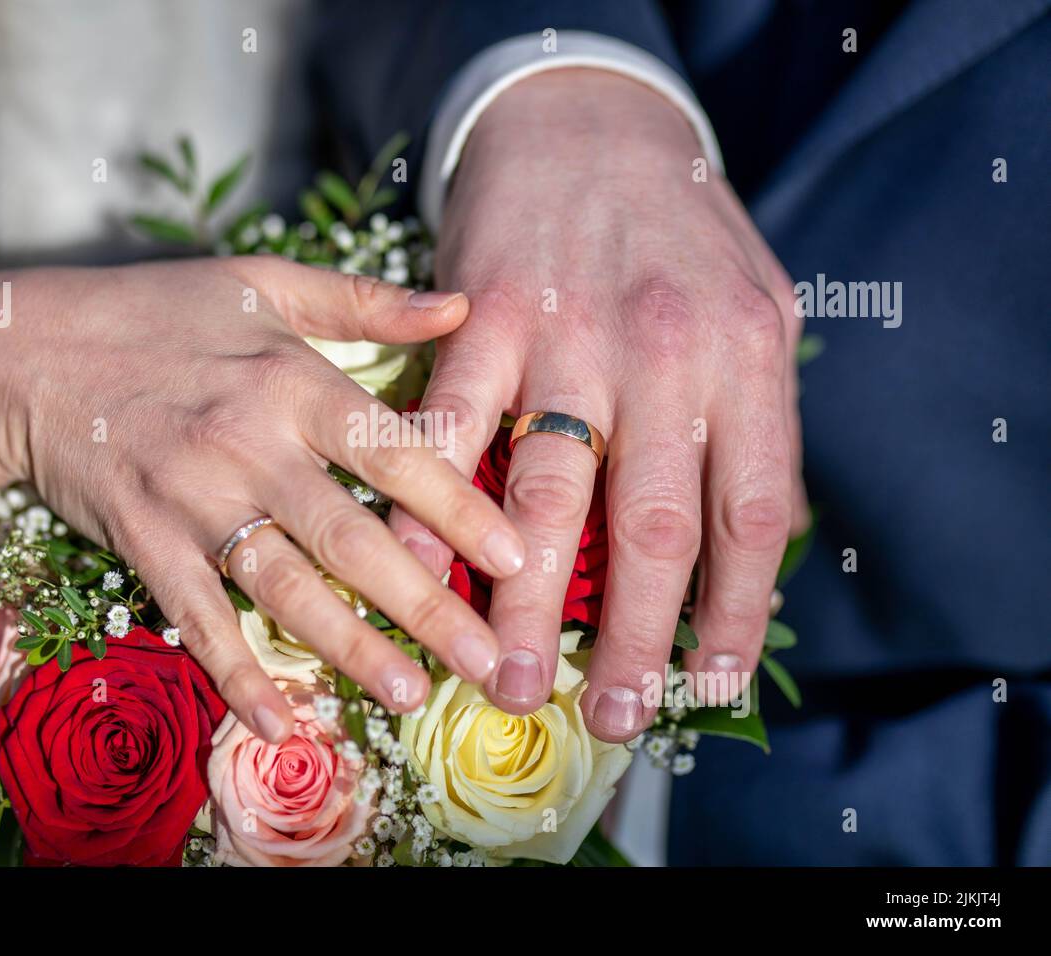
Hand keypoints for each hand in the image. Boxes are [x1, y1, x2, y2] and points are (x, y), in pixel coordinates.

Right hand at [0, 257, 524, 741]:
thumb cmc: (152, 312)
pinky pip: (199, 619)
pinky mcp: (143, 542)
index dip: (458, 506)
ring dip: (350, 647)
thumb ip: (362, 300)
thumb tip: (460, 307)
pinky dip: (236, 672)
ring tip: (411, 692)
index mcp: (291, 381)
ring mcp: (192, 501)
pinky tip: (278, 720)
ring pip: (284, 587)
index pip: (393, 452)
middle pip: (351, 538)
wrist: (22, 352)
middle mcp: (248, 445)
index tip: (514, 558)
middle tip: (485, 662)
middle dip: (425, 605)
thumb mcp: (261, 282)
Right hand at [390, 69, 807, 739]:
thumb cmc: (675, 228)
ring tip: (506, 677)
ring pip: (545, 493)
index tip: (707, 685)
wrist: (586, 119)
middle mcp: (664, 353)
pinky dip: (425, 508)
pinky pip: (449, 429)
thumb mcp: (756, 303)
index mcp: (746, 358)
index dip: (735, 613)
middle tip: (602, 716)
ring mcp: (567, 334)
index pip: (753, 513)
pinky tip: (409, 571)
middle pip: (651, 525)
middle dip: (625, 637)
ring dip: (520, 599)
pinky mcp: (480, 316)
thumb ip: (755, 414)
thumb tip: (740, 548)